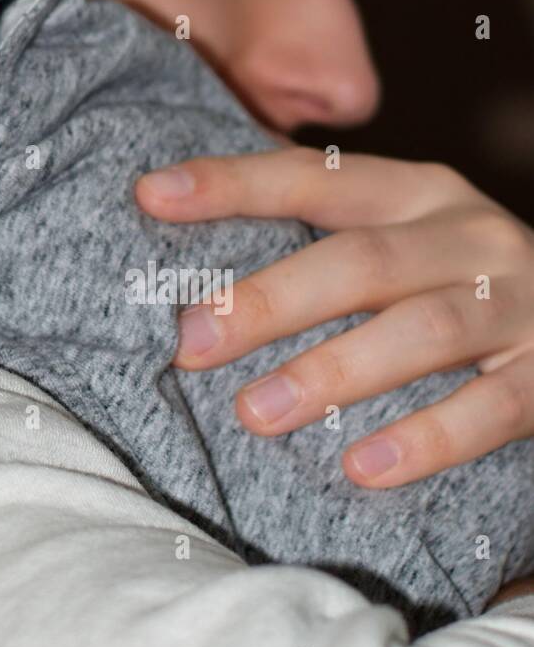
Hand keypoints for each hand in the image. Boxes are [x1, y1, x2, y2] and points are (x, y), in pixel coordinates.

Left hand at [136, 148, 533, 487]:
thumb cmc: (454, 280)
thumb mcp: (398, 237)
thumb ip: (315, 233)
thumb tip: (176, 218)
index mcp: (416, 192)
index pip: (311, 178)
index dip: (231, 183)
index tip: (150, 195)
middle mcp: (469, 234)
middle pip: (361, 261)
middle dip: (269, 301)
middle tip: (191, 344)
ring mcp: (518, 302)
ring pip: (423, 330)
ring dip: (333, 372)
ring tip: (255, 413)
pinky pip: (493, 408)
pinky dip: (427, 439)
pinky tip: (360, 467)